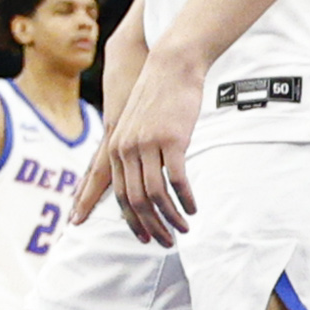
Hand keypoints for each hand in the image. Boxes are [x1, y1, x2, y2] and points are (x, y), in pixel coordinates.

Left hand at [75, 57, 202, 248]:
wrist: (170, 66)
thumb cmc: (158, 97)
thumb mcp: (139, 126)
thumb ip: (139, 151)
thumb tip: (149, 177)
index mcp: (116, 148)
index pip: (118, 194)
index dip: (130, 219)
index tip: (142, 237)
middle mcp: (125, 149)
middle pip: (134, 199)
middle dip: (150, 226)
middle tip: (165, 243)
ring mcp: (146, 144)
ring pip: (154, 193)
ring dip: (169, 217)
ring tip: (183, 229)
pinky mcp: (169, 139)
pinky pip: (175, 178)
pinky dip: (184, 198)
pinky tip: (193, 208)